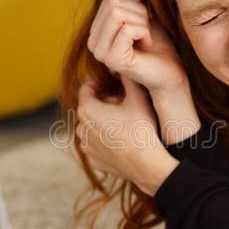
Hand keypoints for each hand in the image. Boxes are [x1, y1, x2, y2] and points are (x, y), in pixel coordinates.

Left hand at [76, 74, 178, 195]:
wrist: (148, 165)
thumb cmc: (142, 129)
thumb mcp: (138, 97)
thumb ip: (127, 77)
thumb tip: (122, 64)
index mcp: (87, 110)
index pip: (87, 87)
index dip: (102, 84)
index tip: (115, 86)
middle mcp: (81, 128)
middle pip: (89, 107)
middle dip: (103, 103)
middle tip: (123, 104)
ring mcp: (85, 147)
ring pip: (91, 127)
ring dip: (103, 122)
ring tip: (123, 122)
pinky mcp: (93, 161)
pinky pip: (95, 145)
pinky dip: (104, 140)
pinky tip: (121, 140)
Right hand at [87, 0, 186, 96]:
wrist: (171, 71)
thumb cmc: (158, 43)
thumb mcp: (139, 15)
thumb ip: (125, 1)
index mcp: (96, 31)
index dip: (135, 4)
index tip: (143, 23)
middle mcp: (93, 43)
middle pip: (113, 3)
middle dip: (139, 12)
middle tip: (146, 31)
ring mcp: (101, 53)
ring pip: (118, 14)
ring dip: (142, 23)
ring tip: (146, 39)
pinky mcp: (113, 61)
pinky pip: (127, 29)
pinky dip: (145, 33)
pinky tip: (147, 46)